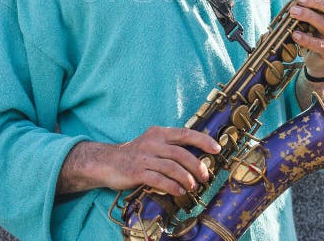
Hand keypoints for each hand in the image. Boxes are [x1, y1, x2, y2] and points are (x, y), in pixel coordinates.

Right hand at [57, 127, 220, 195]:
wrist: (107, 162)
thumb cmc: (136, 154)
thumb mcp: (153, 142)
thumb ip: (171, 145)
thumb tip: (197, 154)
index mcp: (159, 132)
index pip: (185, 133)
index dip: (202, 140)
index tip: (216, 149)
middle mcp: (152, 142)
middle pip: (180, 153)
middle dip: (196, 166)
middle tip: (205, 176)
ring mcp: (144, 157)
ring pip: (171, 167)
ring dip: (186, 178)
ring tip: (193, 186)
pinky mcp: (137, 172)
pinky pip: (159, 179)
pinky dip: (172, 186)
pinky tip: (179, 192)